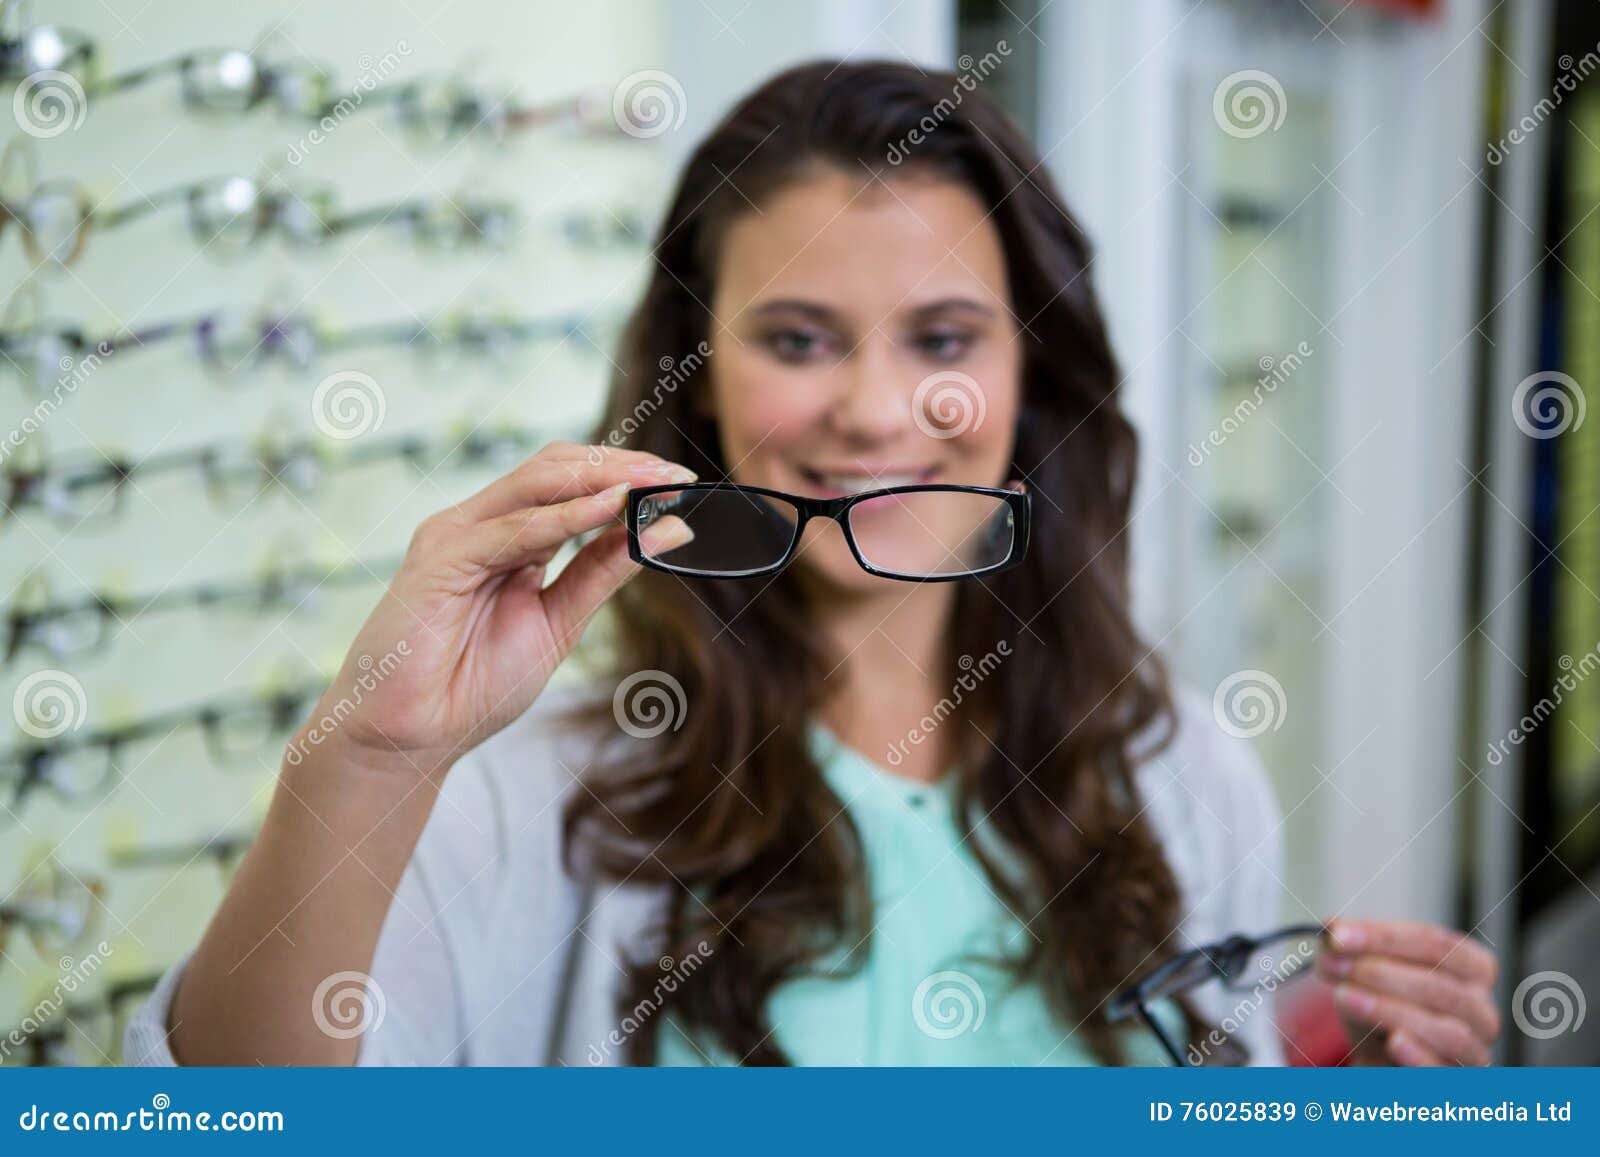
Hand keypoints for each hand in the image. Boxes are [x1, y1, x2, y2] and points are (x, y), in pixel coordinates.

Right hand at [290, 441, 695, 775]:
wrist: (412, 738)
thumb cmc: (472, 685)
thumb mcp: (560, 622)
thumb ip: (603, 572)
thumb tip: (669, 529)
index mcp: (507, 537)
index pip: (569, 481)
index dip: (624, 475)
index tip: (680, 484)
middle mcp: (478, 525)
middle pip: (555, 468)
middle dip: (620, 466)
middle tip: (675, 476)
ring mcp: (455, 535)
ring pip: (535, 484)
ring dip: (601, 480)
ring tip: (653, 484)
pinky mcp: (438, 559)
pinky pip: (512, 529)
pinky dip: (564, 517)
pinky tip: (609, 511)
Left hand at [1316, 918, 1499, 1065]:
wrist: (1378, 1063)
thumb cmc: (1381, 1009)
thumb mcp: (1363, 973)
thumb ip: (1348, 949)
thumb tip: (1331, 932)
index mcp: (1471, 968)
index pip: (1434, 943)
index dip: (1384, 938)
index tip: (1338, 936)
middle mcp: (1481, 1010)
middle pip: (1440, 985)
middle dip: (1380, 973)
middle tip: (1334, 966)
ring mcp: (1476, 1051)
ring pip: (1447, 1030)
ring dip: (1390, 1010)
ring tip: (1344, 997)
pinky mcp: (1457, 1084)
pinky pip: (1446, 1071)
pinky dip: (1420, 1055)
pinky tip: (1393, 1041)